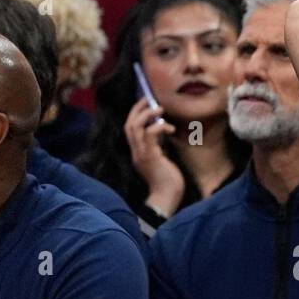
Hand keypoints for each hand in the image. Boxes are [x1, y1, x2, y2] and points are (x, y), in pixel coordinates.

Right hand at [123, 97, 182, 215]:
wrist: (167, 198)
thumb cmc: (168, 181)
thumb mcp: (162, 159)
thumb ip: (159, 146)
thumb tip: (164, 130)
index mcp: (138, 152)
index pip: (129, 129)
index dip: (135, 114)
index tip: (146, 103)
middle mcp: (136, 152)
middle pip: (128, 124)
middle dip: (138, 109)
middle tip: (150, 100)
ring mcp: (141, 154)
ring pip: (135, 127)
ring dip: (147, 114)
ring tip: (160, 109)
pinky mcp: (150, 157)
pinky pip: (150, 134)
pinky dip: (159, 126)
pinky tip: (170, 128)